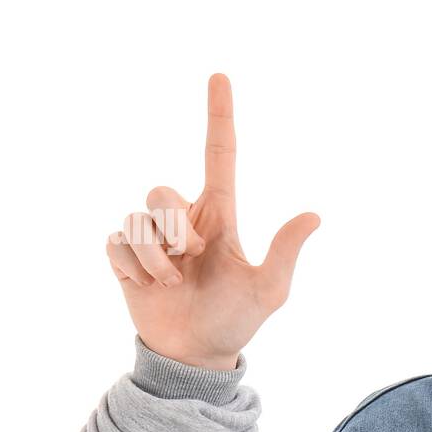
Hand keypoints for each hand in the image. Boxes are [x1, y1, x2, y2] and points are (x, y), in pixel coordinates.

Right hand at [104, 73, 320, 368]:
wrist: (194, 355)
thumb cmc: (235, 320)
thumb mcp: (268, 289)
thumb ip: (284, 251)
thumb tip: (315, 215)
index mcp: (220, 215)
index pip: (219, 154)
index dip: (219, 116)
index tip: (220, 76)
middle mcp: (184, 219)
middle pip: (160, 192)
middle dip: (172, 228)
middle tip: (191, 261)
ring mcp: (152, 237)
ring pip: (136, 220)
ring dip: (154, 256)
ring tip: (171, 283)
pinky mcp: (124, 256)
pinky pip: (116, 242)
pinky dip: (132, 267)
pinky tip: (147, 287)